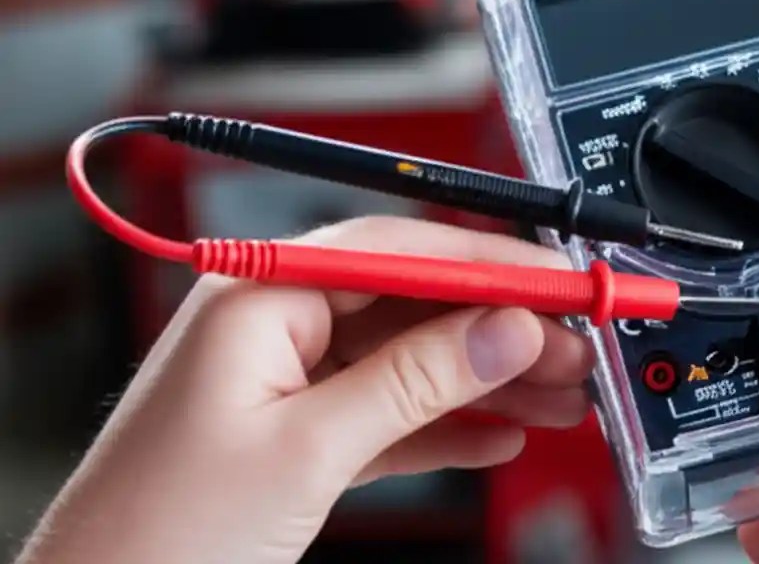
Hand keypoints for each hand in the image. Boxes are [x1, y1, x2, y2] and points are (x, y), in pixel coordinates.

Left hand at [18, 217, 593, 563]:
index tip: (560, 285)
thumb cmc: (158, 533)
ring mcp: (286, 378)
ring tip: (558, 395)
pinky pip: (390, 410)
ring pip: (411, 359)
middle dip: (500, 329)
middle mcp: (274, 322)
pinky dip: (447, 423)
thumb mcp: (310, 448)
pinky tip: (500, 431)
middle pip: (415, 304)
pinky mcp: (298, 431)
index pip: (401, 251)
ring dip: (487, 379)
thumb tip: (504, 332)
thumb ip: (417, 382)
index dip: (491, 266)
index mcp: (260, 295)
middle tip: (573, 348)